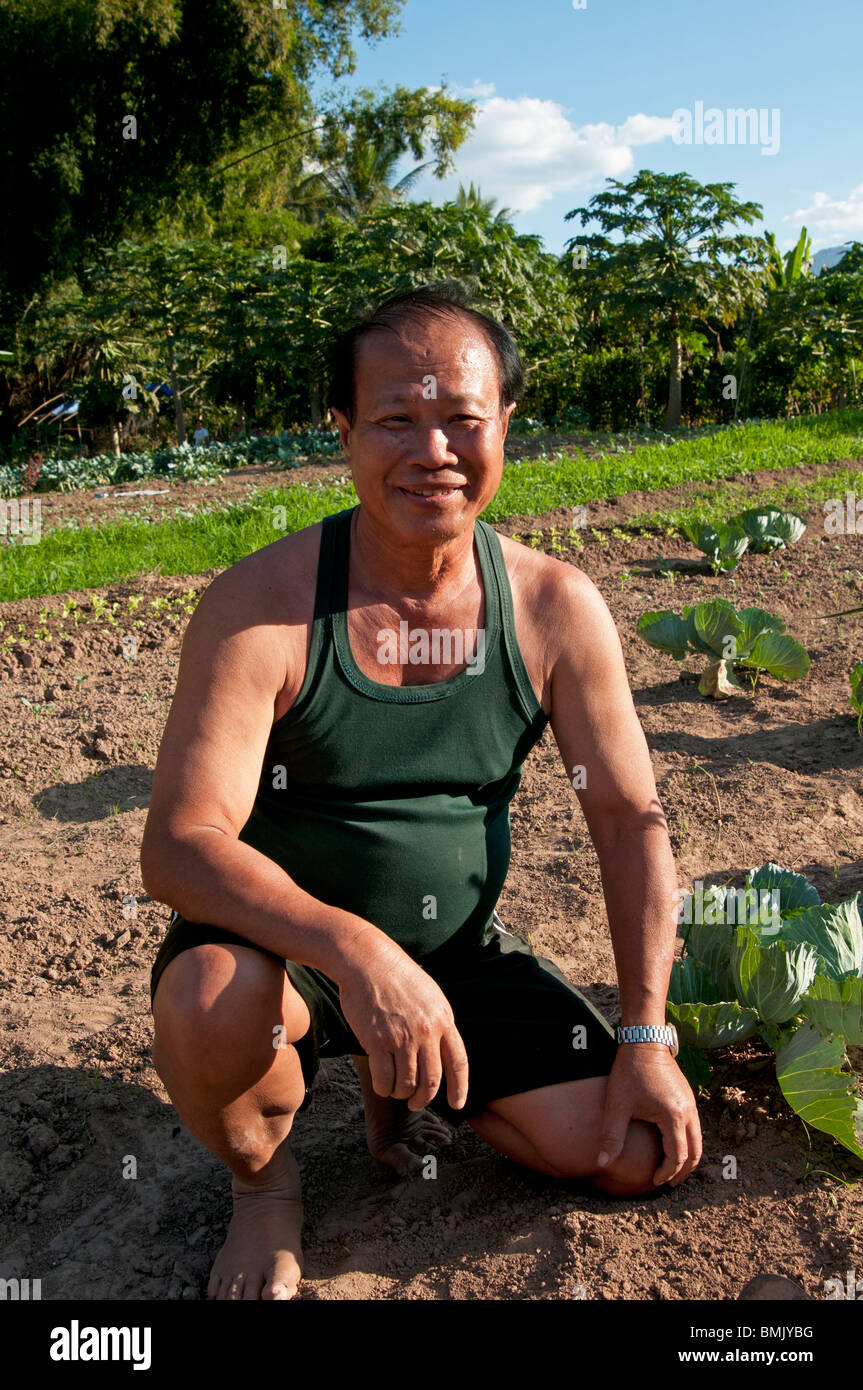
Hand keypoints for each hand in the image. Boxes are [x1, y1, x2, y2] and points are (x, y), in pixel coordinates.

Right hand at [338, 937, 468, 1112]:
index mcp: (443, 1019)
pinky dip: (384, 1088)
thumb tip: (441, 1052)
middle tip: (416, 1103)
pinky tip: (382, 1085)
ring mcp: (402, 1037)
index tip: (457, 1104)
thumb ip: (438, 1023)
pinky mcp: (378, 1041)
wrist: (368, 961)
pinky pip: (385, 1079)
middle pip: (432, 1080)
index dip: (460, 1087)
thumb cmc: (396, 977)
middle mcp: (426, 1031)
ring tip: (397, 1091)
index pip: (458, 1062)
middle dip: (424, 1098)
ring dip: (402, 1094)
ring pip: (407, 1084)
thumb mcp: (430, 996)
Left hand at [597, 1045, 701, 1186]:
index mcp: (673, 1117)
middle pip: (695, 1152)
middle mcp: (688, 1112)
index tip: (654, 1181)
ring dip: (688, 1157)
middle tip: (668, 1183)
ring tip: (671, 1169)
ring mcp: (691, 1104)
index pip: (677, 1156)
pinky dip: (688, 1142)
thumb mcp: (617, 1105)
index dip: (666, 1173)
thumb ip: (611, 1136)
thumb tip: (602, 1163)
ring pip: (698, 1140)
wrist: (644, 1041)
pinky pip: (695, 1127)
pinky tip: (672, 1145)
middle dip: (683, 1171)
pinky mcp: (688, 1097)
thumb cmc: (629, 1071)